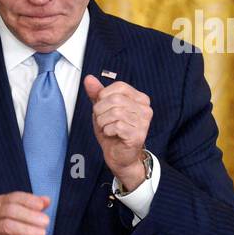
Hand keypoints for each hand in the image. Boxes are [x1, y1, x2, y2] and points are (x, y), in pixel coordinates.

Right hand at [0, 191, 51, 234]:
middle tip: (46, 222)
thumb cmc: (0, 229)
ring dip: (27, 229)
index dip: (29, 200)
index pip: (14, 197)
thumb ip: (30, 207)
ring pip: (7, 226)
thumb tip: (47, 200)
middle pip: (11, 210)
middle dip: (30, 215)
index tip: (42, 206)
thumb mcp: (13, 215)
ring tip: (42, 234)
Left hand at [83, 75, 151, 190]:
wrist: (119, 156)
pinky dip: (107, 130)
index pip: (119, 86)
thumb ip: (96, 94)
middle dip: (100, 110)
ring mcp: (143, 122)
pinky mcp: (138, 135)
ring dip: (103, 122)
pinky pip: (116, 126)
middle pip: (115, 99)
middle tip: (102, 120)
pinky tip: (111, 134)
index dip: (104, 96)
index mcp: (139, 98)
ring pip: (115, 112)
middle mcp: (145, 108)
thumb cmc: (112, 131)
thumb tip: (88, 78)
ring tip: (106, 127)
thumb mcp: (102, 110)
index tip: (102, 107)